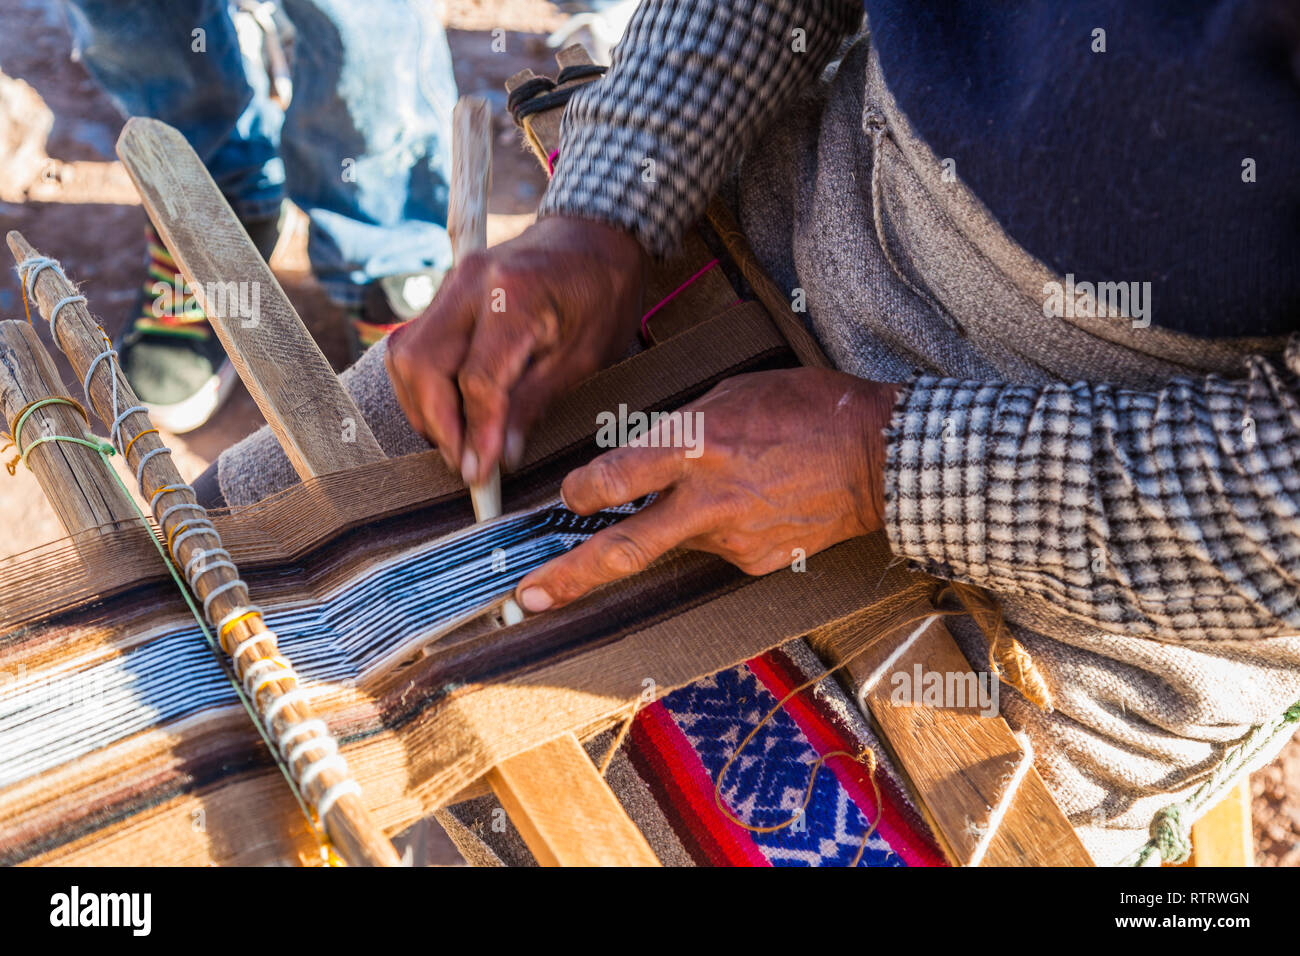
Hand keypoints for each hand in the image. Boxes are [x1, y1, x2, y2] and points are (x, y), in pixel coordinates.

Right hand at [385, 215, 646, 481]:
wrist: (596, 236)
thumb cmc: (602, 295)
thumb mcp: (585, 357)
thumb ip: (535, 404)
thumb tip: (499, 457)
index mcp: (514, 296)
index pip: (476, 380)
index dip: (475, 434)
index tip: (480, 476)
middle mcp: (470, 282)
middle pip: (423, 365)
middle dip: (437, 424)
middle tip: (465, 464)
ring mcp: (452, 283)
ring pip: (407, 356)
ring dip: (423, 407)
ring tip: (458, 442)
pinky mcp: (446, 292)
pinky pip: (415, 345)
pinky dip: (425, 385)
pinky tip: (452, 411)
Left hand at [514, 368, 901, 611]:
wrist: (882, 460)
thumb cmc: (810, 410)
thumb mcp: (733, 394)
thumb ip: (681, 429)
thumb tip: (642, 457)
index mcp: (697, 445)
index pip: (614, 478)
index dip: (579, 492)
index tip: (566, 499)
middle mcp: (707, 498)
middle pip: (623, 548)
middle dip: (569, 575)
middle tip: (529, 596)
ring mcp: (732, 538)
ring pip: (675, 540)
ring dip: (678, 524)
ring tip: (731, 488)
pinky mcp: (755, 563)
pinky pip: (717, 548)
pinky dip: (721, 528)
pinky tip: (755, 503)